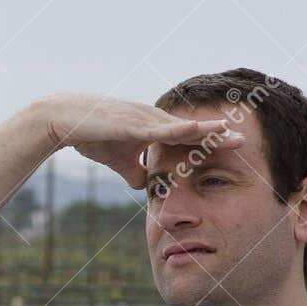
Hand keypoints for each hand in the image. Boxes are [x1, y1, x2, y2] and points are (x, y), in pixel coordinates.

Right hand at [35, 94, 245, 189]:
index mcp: (152, 128)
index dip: (210, 141)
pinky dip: (178, 129)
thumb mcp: (118, 160)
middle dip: (216, 134)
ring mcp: (143, 119)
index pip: (187, 136)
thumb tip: (146, 186)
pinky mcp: (131, 122)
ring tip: (228, 132)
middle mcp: (152, 119)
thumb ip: (135, 171)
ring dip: (204, 129)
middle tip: (242, 139)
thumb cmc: (90, 136)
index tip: (233, 147)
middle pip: (191, 128)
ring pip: (179, 126)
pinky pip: (158, 128)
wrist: (64, 121)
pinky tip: (196, 129)